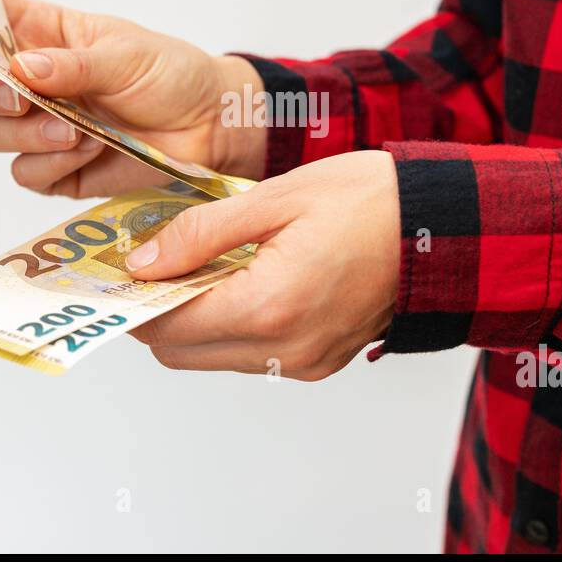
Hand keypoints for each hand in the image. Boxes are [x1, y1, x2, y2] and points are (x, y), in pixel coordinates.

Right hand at [0, 0, 265, 196]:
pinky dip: (51, 164)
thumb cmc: (173, 75)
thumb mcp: (129, 54)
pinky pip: (23, 173)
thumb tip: (22, 68)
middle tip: (24, 98)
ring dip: (25, 135)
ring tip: (77, 133)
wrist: (210, 129)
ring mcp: (40, 126)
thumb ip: (74, 63)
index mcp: (43, 34)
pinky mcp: (55, 169)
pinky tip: (91, 151)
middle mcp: (31, 79)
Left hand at [125, 151, 400, 380]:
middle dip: (158, 310)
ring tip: (201, 262)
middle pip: (180, 351)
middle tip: (153, 261)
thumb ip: (200, 234)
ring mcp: (303, 362)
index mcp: (268, 307)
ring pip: (213, 356)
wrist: (443, 226)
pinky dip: (232, 322)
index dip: (132, 299)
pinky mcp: (318, 361)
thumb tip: (142, 263)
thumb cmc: (369, 200)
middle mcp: (282, 350)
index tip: (119, 268)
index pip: (165, 326)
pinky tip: (241, 277)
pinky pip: (252, 353)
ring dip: (195, 317)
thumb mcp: (273, 199)